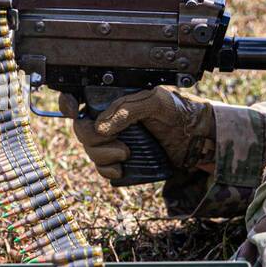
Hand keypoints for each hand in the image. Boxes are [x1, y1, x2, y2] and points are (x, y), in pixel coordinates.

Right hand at [59, 88, 215, 181]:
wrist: (197, 140)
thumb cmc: (179, 112)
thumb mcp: (155, 101)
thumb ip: (127, 109)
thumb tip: (101, 127)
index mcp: (114, 98)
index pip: (79, 95)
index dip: (67, 103)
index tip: (72, 110)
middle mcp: (110, 117)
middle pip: (81, 128)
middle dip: (93, 140)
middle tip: (119, 145)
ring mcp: (114, 138)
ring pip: (89, 150)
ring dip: (103, 156)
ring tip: (126, 155)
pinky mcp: (120, 158)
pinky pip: (100, 167)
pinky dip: (106, 170)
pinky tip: (121, 169)